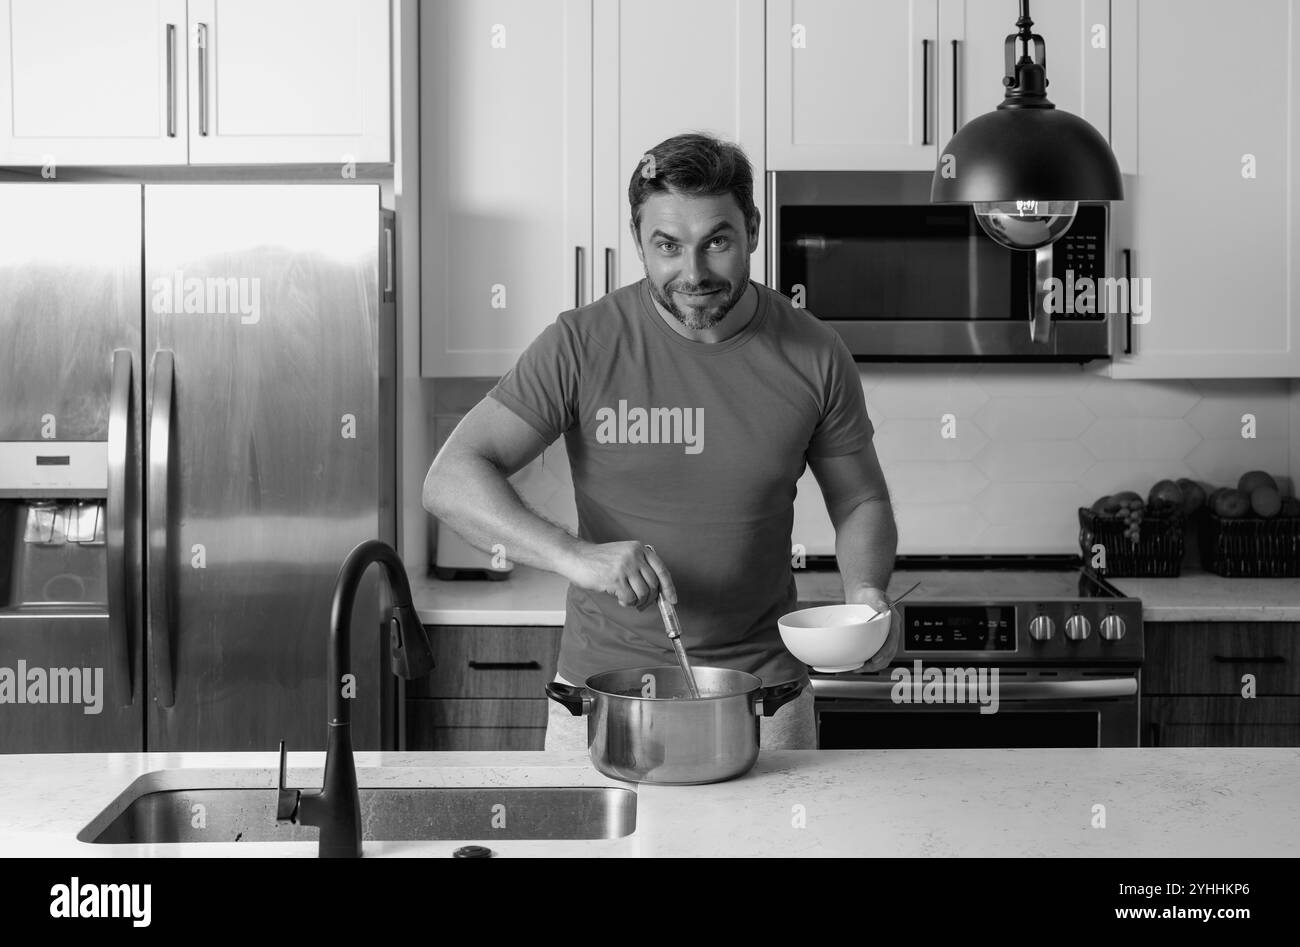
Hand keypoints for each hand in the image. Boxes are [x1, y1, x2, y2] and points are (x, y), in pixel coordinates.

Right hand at [562, 541, 676, 609]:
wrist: (575, 557)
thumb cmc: (598, 560)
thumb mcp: (623, 555)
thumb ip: (639, 567)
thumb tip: (656, 591)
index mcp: (639, 548)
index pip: (662, 569)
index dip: (669, 587)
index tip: (672, 599)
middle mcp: (635, 556)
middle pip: (654, 584)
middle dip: (650, 598)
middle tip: (641, 603)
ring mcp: (625, 567)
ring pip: (643, 593)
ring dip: (637, 601)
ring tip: (626, 598)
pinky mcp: (615, 579)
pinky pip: (630, 598)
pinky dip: (626, 602)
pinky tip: (618, 598)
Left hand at [846, 586, 899, 671]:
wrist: (864, 596)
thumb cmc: (869, 594)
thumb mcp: (873, 594)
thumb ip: (878, 600)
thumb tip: (883, 607)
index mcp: (893, 622)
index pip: (892, 640)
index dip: (885, 651)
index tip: (876, 658)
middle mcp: (890, 632)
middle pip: (889, 653)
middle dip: (878, 663)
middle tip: (864, 667)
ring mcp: (883, 638)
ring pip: (883, 657)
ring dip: (872, 666)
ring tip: (858, 669)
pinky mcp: (876, 642)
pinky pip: (874, 655)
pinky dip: (868, 662)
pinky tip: (857, 664)